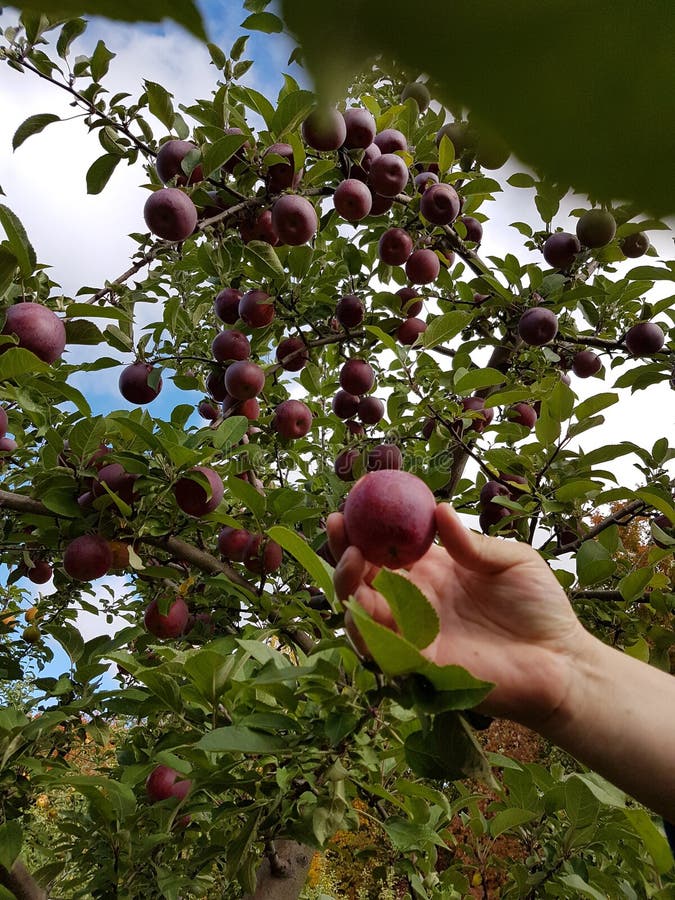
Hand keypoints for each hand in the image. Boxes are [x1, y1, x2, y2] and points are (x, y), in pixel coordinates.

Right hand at [328, 503, 590, 729]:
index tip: (357, 492)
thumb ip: (473, 542)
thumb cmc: (541, 607)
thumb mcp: (513, 560)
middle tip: (339, 521)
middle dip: (344, 546)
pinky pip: (378, 647)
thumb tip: (439, 510)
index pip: (388, 543)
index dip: (368, 520)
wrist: (563, 662)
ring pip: (360, 608)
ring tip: (353, 556)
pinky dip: (360, 626)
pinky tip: (360, 600)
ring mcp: (413, 630)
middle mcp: (415, 598)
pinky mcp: (419, 662)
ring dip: (346, 582)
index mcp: (433, 570)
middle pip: (363, 573)